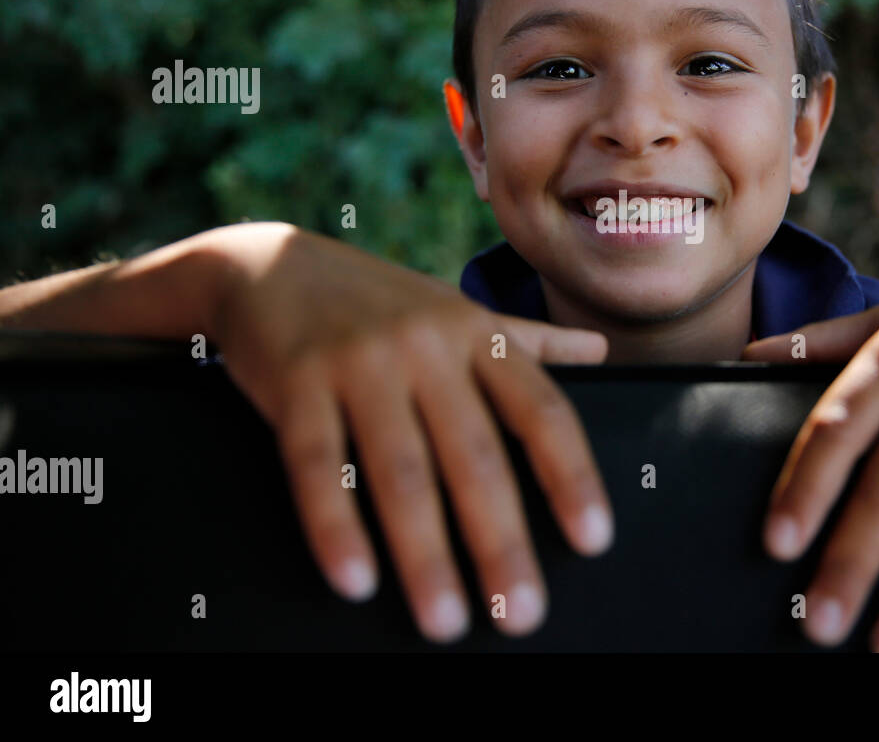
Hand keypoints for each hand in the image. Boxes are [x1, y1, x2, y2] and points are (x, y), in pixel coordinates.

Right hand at [196, 222, 612, 640]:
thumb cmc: (379, 303)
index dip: (572, 477)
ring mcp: (361, 362)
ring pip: (401, 471)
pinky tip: (357, 582)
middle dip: (502, 541)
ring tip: (447, 621)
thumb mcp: (457, 311)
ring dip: (425, 554)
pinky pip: (319, 465)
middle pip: (476, 455)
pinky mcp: (296, 381)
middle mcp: (428, 346)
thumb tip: (601, 351)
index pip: (541, 412)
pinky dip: (337, 527)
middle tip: (520, 614)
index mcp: (477, 335)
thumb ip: (527, 340)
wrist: (267, 265)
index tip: (593, 540)